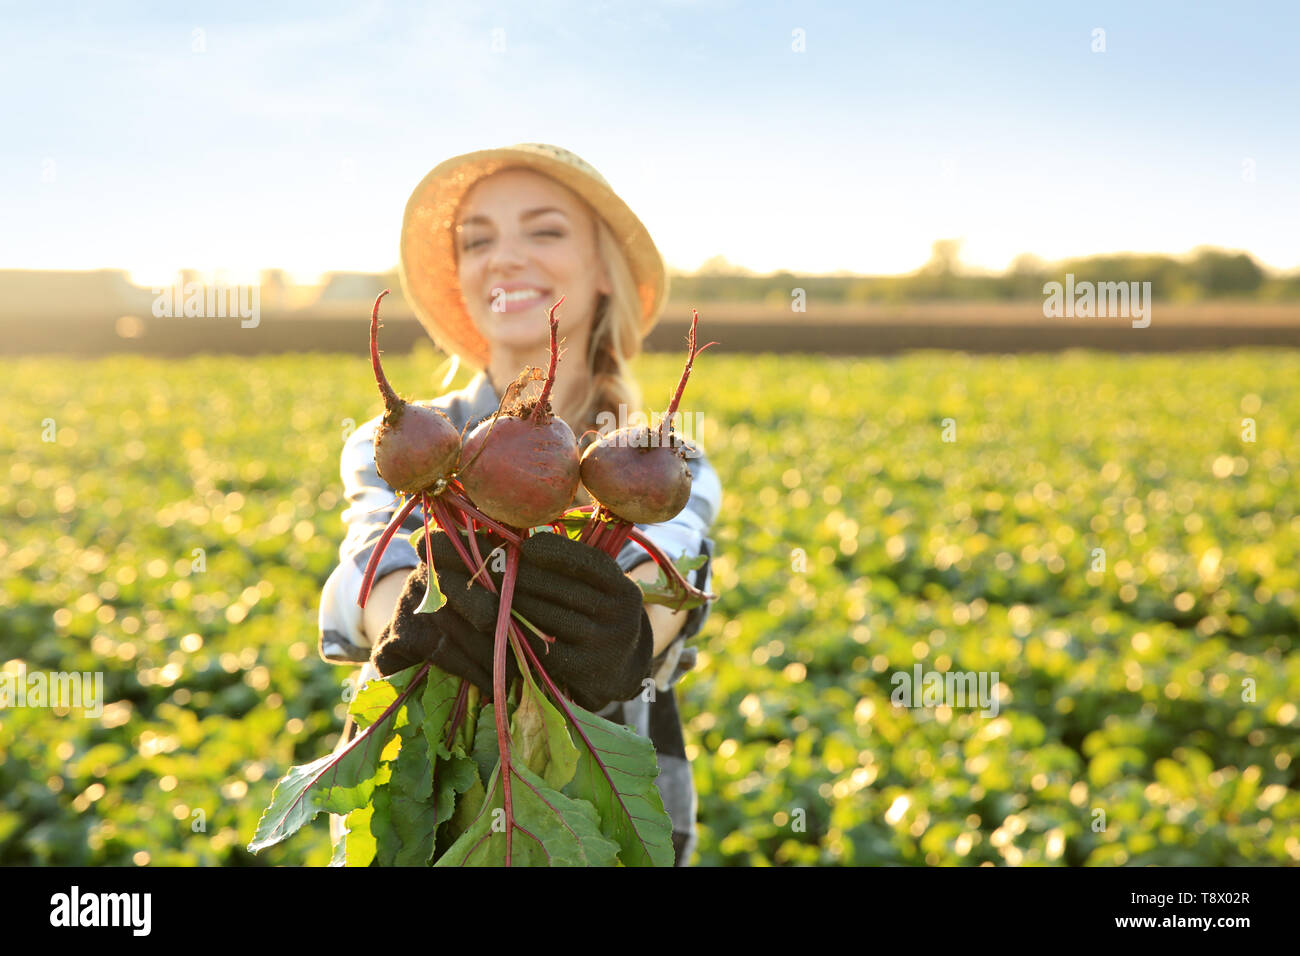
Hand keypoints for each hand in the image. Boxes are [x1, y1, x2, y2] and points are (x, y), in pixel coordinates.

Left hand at [370, 529, 653, 711]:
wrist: (620, 666)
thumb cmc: (592, 609)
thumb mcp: (590, 583)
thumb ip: (560, 561)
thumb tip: (498, 522)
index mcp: (617, 584)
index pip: (577, 560)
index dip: (541, 550)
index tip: (502, 538)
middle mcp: (613, 615)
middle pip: (543, 587)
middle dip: (490, 567)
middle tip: (441, 550)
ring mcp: (598, 646)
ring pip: (530, 617)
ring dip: (482, 598)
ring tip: (442, 580)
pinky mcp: (577, 673)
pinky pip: (529, 648)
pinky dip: (497, 631)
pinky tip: (465, 616)